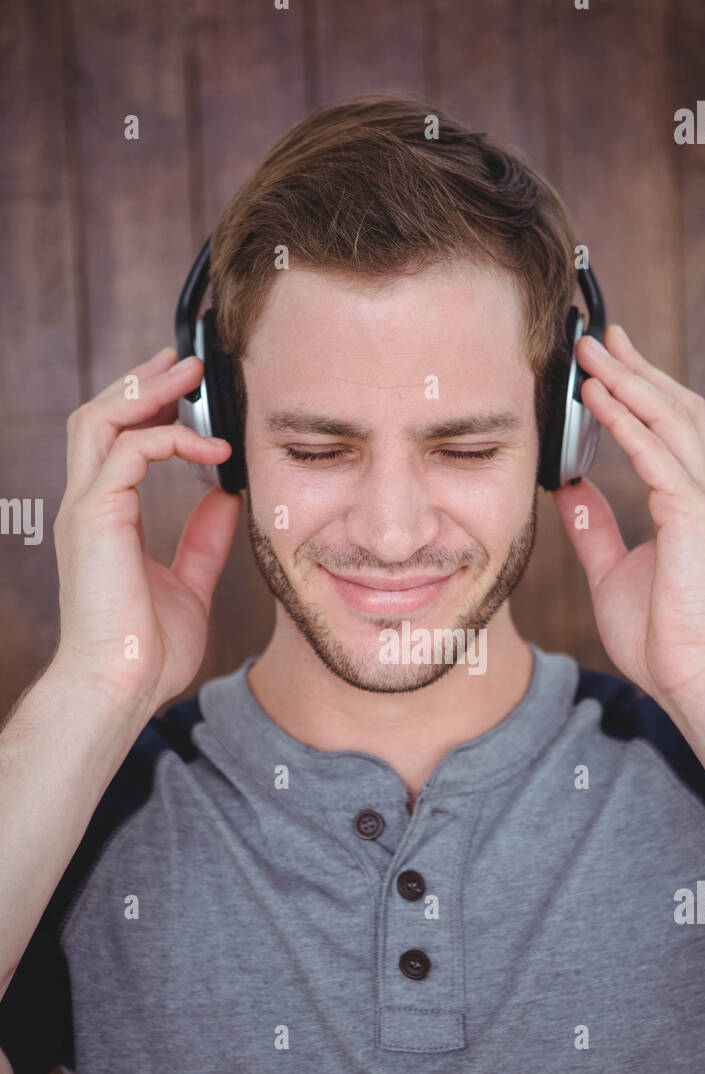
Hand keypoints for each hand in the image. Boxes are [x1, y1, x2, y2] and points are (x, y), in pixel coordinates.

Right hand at [53, 346, 241, 713]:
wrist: (121, 687)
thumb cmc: (148, 651)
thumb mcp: (190, 583)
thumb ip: (204, 539)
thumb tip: (227, 498)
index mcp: (103, 519)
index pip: (113, 442)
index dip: (147, 408)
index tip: (188, 390)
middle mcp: (87, 506)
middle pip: (99, 416)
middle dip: (142, 382)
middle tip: (188, 361)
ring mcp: (85, 509)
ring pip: (101, 420)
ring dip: (148, 391)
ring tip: (192, 375)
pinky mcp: (95, 517)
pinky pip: (128, 452)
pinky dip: (170, 439)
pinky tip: (212, 450)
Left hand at [554, 323, 704, 717]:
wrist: (695, 679)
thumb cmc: (662, 639)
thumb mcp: (611, 572)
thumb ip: (594, 528)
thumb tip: (570, 490)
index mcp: (689, 506)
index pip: (669, 430)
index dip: (640, 389)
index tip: (608, 360)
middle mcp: (704, 495)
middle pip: (675, 410)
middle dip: (637, 368)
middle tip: (598, 334)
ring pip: (671, 420)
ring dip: (629, 380)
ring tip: (591, 351)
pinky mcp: (694, 519)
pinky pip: (658, 457)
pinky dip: (626, 422)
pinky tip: (597, 398)